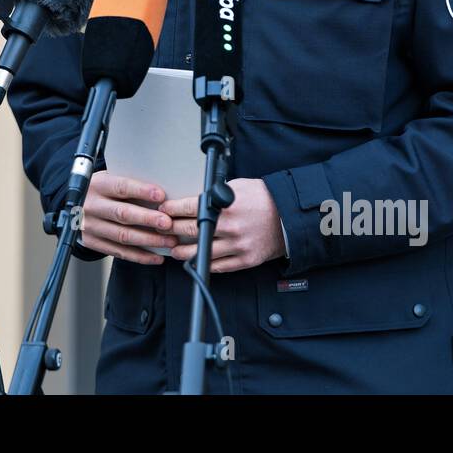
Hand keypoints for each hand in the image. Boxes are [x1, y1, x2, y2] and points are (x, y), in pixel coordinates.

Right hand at [76, 171, 177, 264]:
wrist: (77, 205)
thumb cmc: (103, 190)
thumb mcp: (110, 178)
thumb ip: (130, 183)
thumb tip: (163, 192)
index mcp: (97, 185)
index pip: (120, 187)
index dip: (141, 191)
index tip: (161, 196)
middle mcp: (91, 206)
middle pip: (122, 214)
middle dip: (147, 219)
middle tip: (168, 223)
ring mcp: (90, 226)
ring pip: (122, 236)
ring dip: (148, 240)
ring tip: (169, 241)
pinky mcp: (92, 242)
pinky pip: (119, 252)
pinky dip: (140, 256)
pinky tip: (156, 257)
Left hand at [160, 178, 284, 273]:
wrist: (290, 216)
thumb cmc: (265, 198)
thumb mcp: (239, 186)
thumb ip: (216, 194)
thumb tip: (195, 201)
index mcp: (226, 206)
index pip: (189, 208)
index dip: (172, 210)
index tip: (164, 211)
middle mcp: (230, 227)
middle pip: (190, 231)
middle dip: (171, 230)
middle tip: (163, 229)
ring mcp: (237, 246)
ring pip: (200, 252)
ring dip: (182, 252)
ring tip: (174, 249)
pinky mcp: (245, 260)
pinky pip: (218, 266)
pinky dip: (203, 263)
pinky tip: (195, 261)